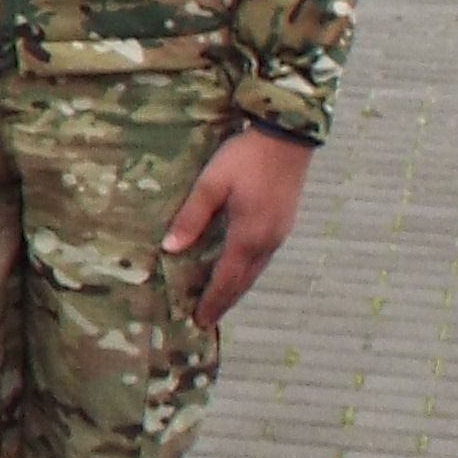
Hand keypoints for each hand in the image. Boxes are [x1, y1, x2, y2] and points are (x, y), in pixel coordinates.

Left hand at [159, 129, 311, 329]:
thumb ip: (192, 217)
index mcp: (248, 236)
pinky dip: (248, 272)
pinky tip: (239, 272)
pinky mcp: (283, 224)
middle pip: (243, 281)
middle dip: (225, 302)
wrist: (287, 137)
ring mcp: (279, 234)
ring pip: (256, 271)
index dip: (212, 301)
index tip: (199, 321)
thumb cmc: (245, 158)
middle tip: (207, 320)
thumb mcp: (211, 184)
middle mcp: (267, 242)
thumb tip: (170, 248)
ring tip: (220, 302)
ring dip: (237, 288)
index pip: (226, 279)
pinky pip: (263, 259)